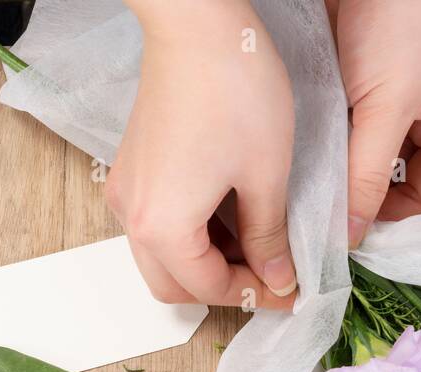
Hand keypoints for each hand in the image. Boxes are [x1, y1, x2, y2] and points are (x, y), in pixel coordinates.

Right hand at [107, 0, 297, 309]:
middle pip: (175, 285)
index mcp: (164, 228)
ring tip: (259, 245)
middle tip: (273, 276)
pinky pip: (158, 225)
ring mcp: (128, 193)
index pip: (209, 288)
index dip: (256, 295)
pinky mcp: (132, 170)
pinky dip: (192, 235)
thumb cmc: (234, 90)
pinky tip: (232, 216)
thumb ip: (269, 236)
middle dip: (225, 288)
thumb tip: (278, 276)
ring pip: (164, 258)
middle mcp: (134, 218)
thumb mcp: (266, 173)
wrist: (196, 24)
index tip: (292, 290)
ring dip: (208, 263)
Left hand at [330, 0, 420, 246]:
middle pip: (390, 179)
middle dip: (358, 193)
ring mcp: (394, 101)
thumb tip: (350, 233)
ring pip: (361, 156)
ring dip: (338, 166)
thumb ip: (367, 176)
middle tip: (320, 217)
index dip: (386, 219)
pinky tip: (304, 150)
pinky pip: (342, 130)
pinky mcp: (361, 86)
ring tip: (310, 180)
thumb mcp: (387, 109)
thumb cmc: (405, 15)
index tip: (346, 238)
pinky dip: (325, 141)